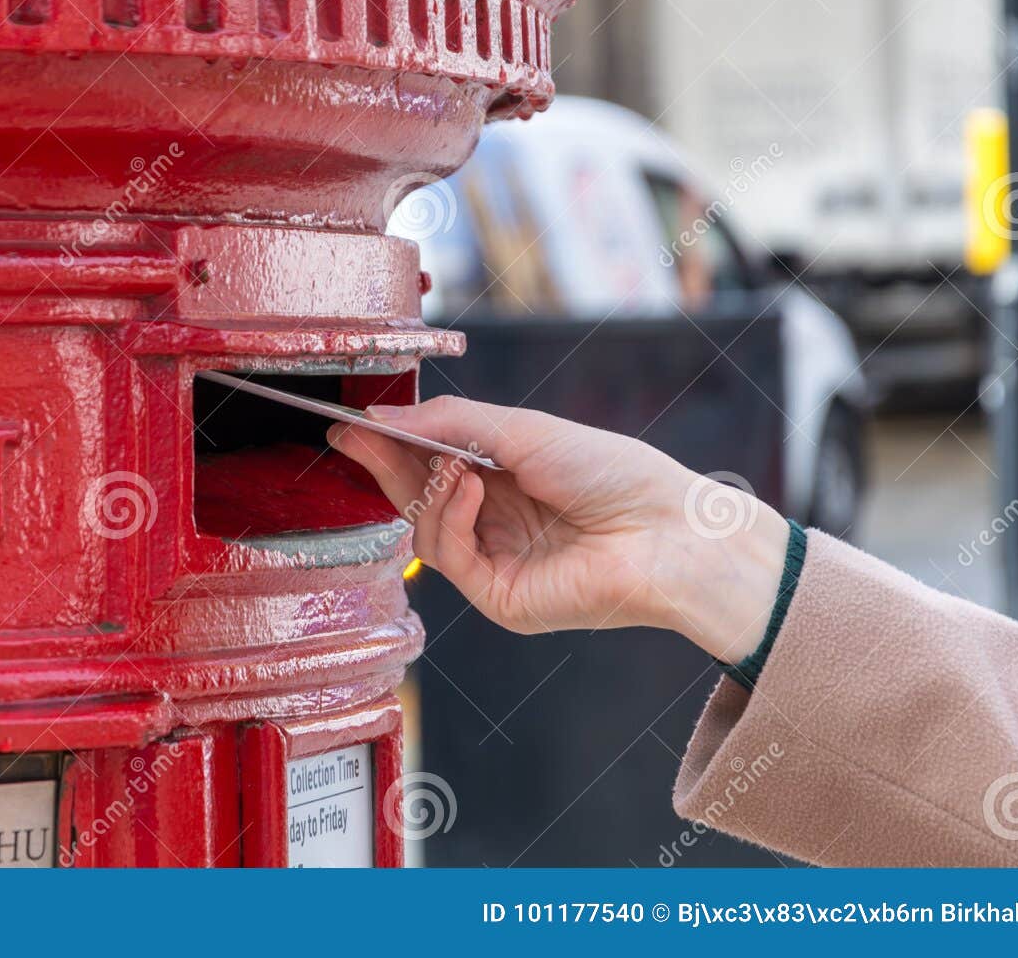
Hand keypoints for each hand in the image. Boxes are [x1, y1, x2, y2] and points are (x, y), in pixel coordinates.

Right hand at [326, 396, 790, 662]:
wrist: (665, 530)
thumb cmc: (611, 472)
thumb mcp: (522, 430)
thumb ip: (449, 422)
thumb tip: (381, 418)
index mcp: (504, 480)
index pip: (430, 464)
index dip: (390, 444)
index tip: (351, 423)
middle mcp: (496, 523)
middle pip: (417, 499)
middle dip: (386, 464)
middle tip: (355, 434)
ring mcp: (496, 563)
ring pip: (425, 531)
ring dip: (429, 490)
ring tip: (455, 466)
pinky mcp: (501, 598)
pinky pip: (450, 557)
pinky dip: (452, 518)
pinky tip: (472, 489)